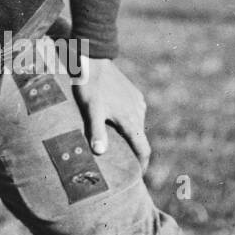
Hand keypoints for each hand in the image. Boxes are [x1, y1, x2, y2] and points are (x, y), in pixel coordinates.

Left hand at [72, 56, 150, 170]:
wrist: (94, 58)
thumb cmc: (90, 85)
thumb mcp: (90, 109)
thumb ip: (96, 131)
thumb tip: (100, 152)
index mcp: (131, 120)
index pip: (143, 149)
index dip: (142, 165)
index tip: (137, 176)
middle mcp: (138, 112)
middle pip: (140, 139)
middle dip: (133, 153)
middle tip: (121, 165)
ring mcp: (137, 102)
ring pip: (137, 126)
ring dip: (129, 137)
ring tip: (115, 146)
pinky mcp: (134, 94)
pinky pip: (134, 114)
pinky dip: (127, 123)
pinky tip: (113, 124)